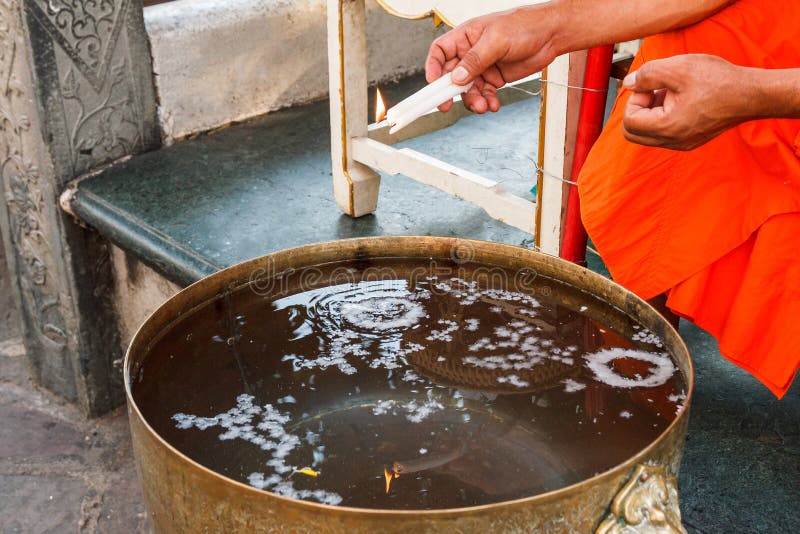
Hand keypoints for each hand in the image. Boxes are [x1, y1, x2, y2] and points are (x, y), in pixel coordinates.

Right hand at [425, 5, 559, 113]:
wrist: (551, 35)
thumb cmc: (524, 26)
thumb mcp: (496, 40)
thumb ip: (475, 59)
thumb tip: (457, 78)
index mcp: (465, 37)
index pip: (440, 52)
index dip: (433, 68)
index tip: (433, 84)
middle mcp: (470, 53)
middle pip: (451, 76)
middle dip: (451, 92)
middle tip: (447, 106)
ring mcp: (482, 67)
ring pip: (468, 90)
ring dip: (473, 100)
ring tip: (483, 106)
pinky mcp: (495, 79)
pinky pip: (484, 94)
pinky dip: (487, 102)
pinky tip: (493, 104)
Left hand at [622, 54, 748, 149]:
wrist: (751, 94)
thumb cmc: (719, 81)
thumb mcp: (678, 68)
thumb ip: (648, 74)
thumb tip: (629, 83)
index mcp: (668, 128)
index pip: (629, 122)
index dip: (634, 100)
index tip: (651, 86)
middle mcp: (673, 142)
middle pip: (633, 132)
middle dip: (638, 108)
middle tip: (656, 90)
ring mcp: (681, 144)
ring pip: (648, 133)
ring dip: (651, 111)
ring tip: (672, 91)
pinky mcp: (689, 140)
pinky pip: (664, 133)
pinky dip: (663, 116)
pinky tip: (681, 98)